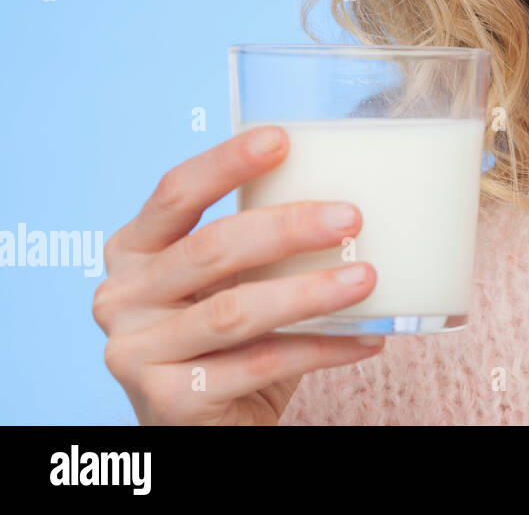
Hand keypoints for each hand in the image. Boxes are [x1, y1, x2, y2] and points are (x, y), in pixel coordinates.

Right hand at [94, 126, 384, 423]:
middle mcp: (121, 297)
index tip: (281, 138)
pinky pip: (260, 364)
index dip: (226, 163)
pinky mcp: (168, 400)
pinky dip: (321, 349)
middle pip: (212, 249)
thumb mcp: (232, 282)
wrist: (205, 429)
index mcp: (134, 251)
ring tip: (367, 278)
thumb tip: (350, 198)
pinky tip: (367, 338)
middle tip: (352, 217)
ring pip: (235, 311)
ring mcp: (135, 351)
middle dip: (288, 228)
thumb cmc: (227, 341)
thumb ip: (262, 244)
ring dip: (310, 292)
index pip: (175, 193)